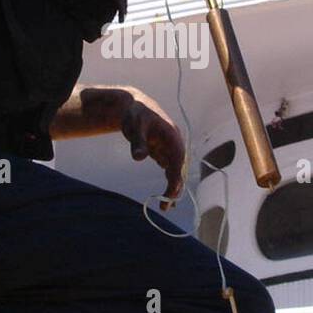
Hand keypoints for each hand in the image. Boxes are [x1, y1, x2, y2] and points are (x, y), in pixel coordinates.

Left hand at [119, 93, 185, 210]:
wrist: (132, 106)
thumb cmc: (134, 115)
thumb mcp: (134, 126)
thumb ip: (137, 142)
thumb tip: (138, 158)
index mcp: (172, 136)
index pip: (177, 161)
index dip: (176, 178)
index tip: (170, 193)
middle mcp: (175, 143)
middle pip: (179, 168)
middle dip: (175, 187)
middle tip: (166, 206)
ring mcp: (170, 148)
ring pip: (175, 170)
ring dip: (173, 187)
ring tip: (166, 206)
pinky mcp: (163, 151)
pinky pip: (169, 169)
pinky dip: (169, 181)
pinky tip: (165, 195)